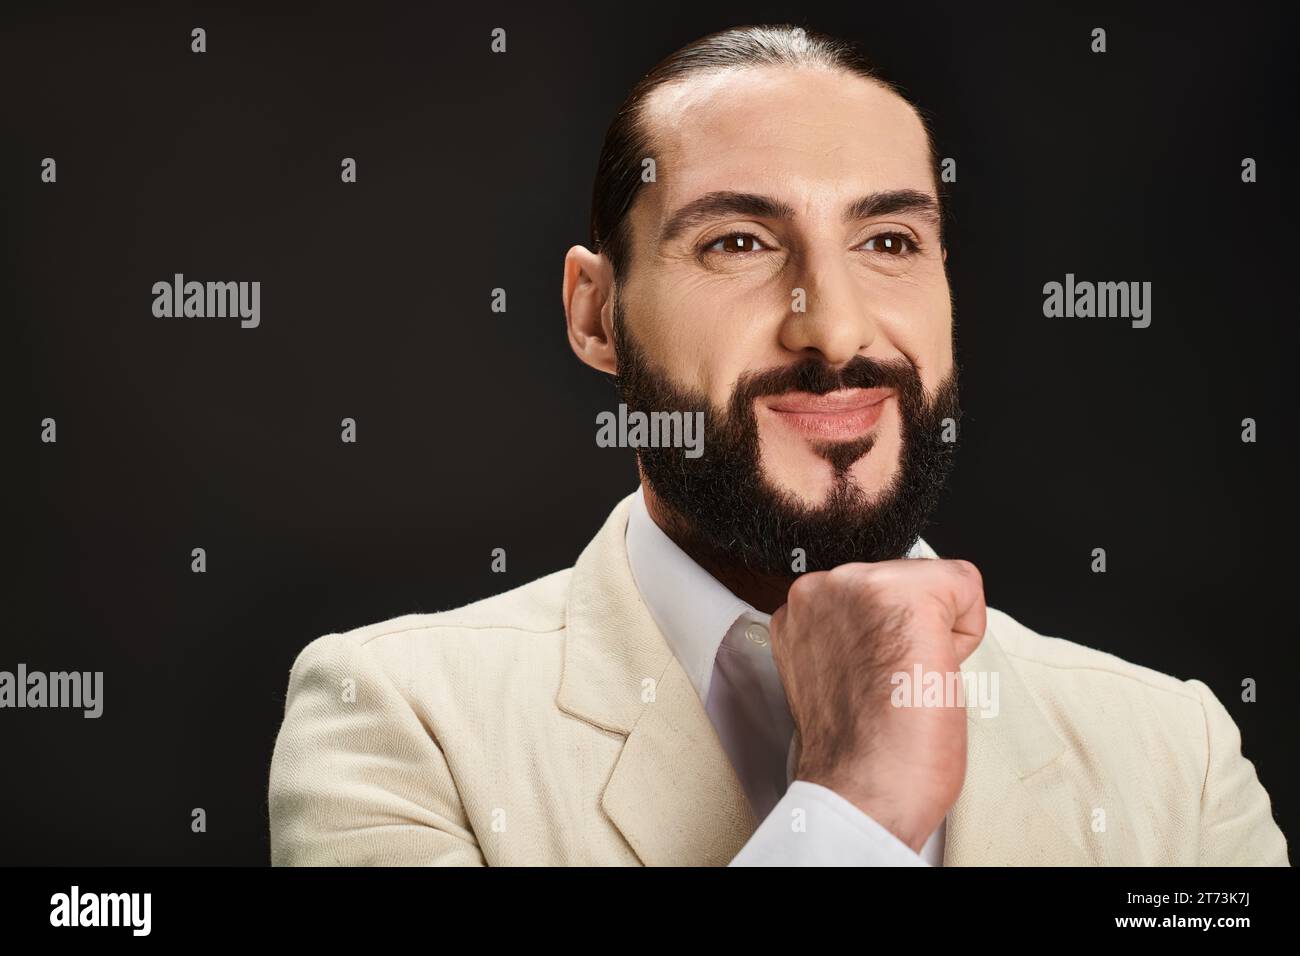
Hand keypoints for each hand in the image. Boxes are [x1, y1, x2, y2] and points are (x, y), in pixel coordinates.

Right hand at [769, 558, 986, 852]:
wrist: (866, 790)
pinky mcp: (906, 595)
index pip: (872, 590)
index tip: (871, 679)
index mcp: (800, 607)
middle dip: (910, 627)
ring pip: (933, 581)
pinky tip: (931, 671)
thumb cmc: (857, 750)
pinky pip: (965, 585)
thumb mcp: (831, 670)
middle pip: (903, 577)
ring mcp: (858, 585)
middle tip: (889, 683)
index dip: (886, 638)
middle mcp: (820, 586)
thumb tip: (885, 622)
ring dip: (935, 629)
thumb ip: (845, 633)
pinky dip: (967, 631)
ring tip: (905, 679)